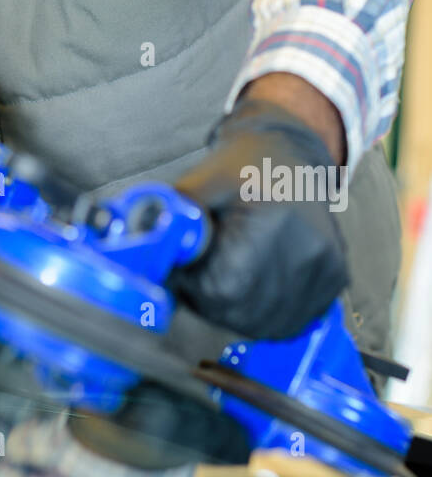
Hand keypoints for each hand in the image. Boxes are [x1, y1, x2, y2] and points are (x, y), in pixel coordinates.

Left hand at [170, 96, 348, 338]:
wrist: (292, 152)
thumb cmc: (242, 166)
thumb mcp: (200, 183)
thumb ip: (173, 219)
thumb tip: (141, 250)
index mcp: (274, 227)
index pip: (222, 291)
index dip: (193, 285)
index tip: (186, 266)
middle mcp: (307, 253)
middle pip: (242, 313)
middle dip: (211, 297)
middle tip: (204, 266)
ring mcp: (325, 272)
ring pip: (265, 323)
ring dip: (237, 308)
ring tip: (231, 268)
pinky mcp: (334, 283)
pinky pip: (289, 320)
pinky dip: (264, 311)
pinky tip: (255, 279)